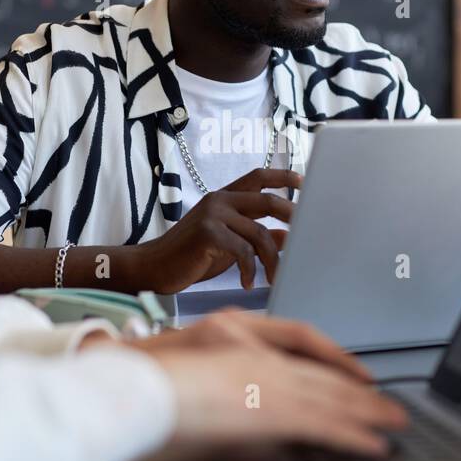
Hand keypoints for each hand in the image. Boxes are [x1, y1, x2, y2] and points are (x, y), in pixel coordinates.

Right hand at [130, 168, 301, 292]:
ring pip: (259, 233)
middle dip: (292, 216)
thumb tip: (286, 236)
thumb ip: (254, 236)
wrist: (153, 266)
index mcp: (224, 197)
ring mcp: (213, 214)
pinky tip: (248, 284)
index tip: (304, 181)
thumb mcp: (228, 244)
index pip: (258, 176)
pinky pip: (243, 251)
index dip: (283, 177)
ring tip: (274, 278)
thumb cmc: (191, 256)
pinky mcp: (208, 233)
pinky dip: (250, 270)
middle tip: (307, 234)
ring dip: (272, 260)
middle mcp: (219, 200)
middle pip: (267, 200)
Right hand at [147, 311, 406, 456]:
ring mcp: (260, 373)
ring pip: (326, 394)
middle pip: (319, 367)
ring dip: (365, 412)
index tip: (356, 369)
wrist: (119, 381)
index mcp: (232, 324)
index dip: (331, 354)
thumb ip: (221, 370)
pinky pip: (319, 423)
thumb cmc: (136, 375)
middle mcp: (252, 342)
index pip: (298, 334)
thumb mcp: (187, 359)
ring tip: (393, 424)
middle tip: (388, 404)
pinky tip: (371, 444)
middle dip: (358, 389)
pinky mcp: (265, 406)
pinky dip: (351, 435)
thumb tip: (245, 399)